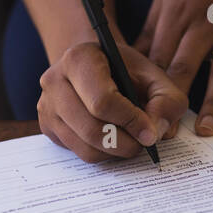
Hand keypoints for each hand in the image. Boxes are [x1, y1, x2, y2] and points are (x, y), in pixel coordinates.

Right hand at [37, 40, 186, 161]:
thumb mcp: (155, 77)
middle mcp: (54, 81)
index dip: (130, 121)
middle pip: (91, 129)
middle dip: (125, 142)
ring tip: (132, 140)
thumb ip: (166, 101)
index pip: (102, 101)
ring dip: (115, 152)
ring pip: (84, 148)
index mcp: (79, 58)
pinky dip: (102, 153)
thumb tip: (155, 132)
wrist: (98, 66)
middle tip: (144, 142)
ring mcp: (47, 105)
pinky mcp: (47, 126)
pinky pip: (78, 153)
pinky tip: (113, 137)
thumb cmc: (126, 71)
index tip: (151, 132)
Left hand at [134, 0, 212, 134]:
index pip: (155, 60)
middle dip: (169, 104)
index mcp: (175, 14)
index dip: (143, 90)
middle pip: (182, 70)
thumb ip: (155, 23)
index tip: (134, 117)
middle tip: (160, 136)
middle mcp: (202, 24)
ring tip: (205, 131)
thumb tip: (137, 58)